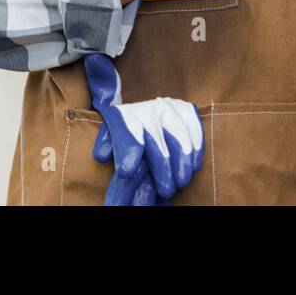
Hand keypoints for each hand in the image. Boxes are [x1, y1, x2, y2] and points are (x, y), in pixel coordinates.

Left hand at [84, 53, 205, 205]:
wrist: (141, 106)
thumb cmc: (124, 128)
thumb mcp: (108, 128)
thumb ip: (102, 138)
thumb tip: (99, 142)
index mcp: (125, 115)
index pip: (127, 133)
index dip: (127, 151)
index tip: (126, 171)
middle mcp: (147, 108)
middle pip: (156, 138)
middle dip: (161, 165)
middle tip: (165, 188)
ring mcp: (168, 107)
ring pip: (177, 134)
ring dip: (181, 160)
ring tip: (181, 181)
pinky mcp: (186, 110)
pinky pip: (194, 128)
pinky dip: (195, 147)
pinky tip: (194, 166)